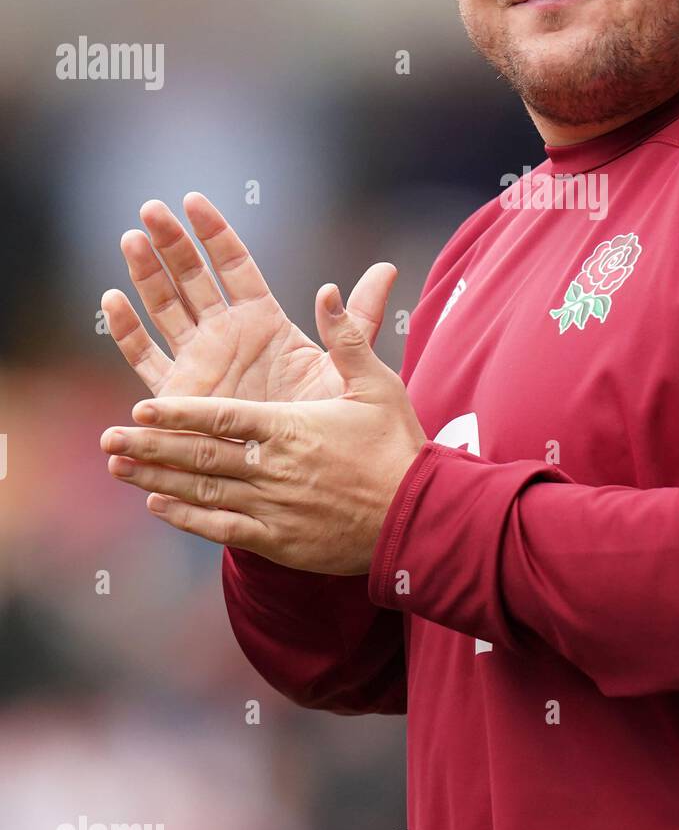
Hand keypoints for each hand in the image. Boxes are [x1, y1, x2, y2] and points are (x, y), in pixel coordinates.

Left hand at [100, 293, 428, 573]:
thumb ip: (347, 337)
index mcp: (290, 428)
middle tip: (108, 436)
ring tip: (117, 466)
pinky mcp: (277, 539)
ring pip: (201, 490)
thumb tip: (327, 290)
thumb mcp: (376, 384)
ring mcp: (271, 507)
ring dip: (155, 477)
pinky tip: (158, 505)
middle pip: (199, 454)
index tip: (142, 405)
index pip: (222, 417)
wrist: (419, 518)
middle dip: (150, 443)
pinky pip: (221, 527)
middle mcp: (272, 467)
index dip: (179, 411)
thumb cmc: (399, 447)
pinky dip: (185, 517)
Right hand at [102, 193, 395, 402]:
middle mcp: (226, 334)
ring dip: (146, 275)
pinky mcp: (178, 395)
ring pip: (165, 308)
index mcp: (263, 320)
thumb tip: (387, 268)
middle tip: (152, 209)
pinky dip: (128, 330)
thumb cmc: (331, 419)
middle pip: (192, 279)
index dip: (214, 234)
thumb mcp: (349, 362)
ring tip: (131, 238)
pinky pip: (146, 358)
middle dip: (171, 244)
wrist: (308, 470)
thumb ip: (360, 317)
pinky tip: (112, 299)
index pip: (233, 266)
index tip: (193, 201)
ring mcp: (199, 361)